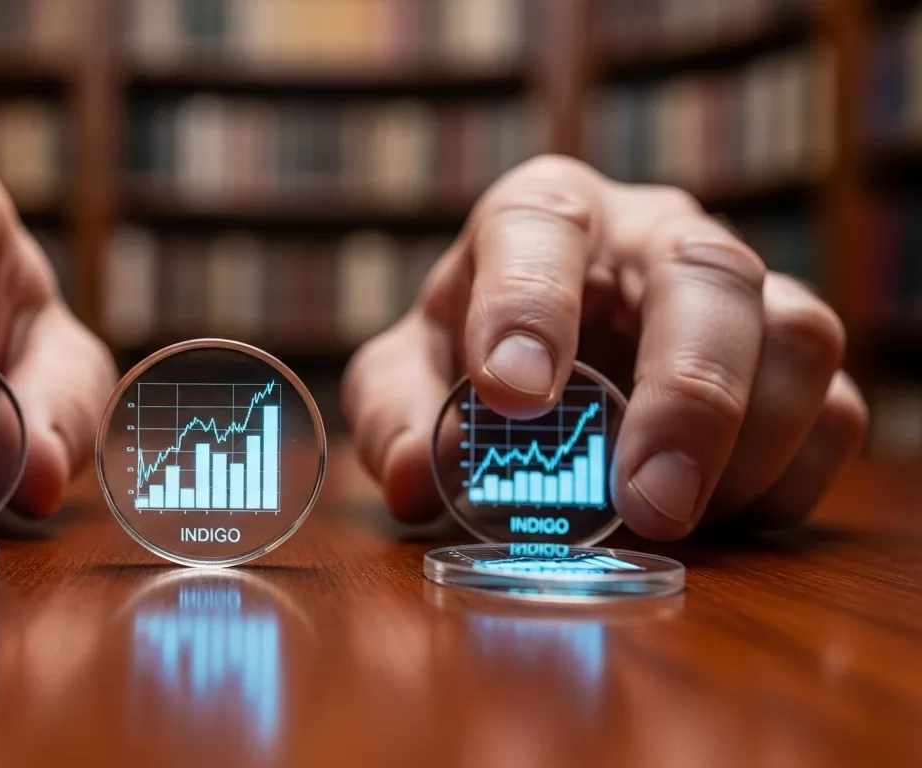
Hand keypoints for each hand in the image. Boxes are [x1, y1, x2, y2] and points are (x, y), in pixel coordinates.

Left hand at [342, 155, 868, 539]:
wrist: (535, 358)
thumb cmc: (470, 353)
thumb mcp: (405, 379)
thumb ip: (396, 418)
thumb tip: (419, 474)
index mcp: (543, 213)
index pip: (541, 224)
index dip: (529, 304)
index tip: (510, 394)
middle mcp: (649, 232)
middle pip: (707, 274)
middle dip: (688, 395)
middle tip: (647, 502)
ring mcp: (734, 287)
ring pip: (797, 332)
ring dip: (751, 442)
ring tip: (674, 517)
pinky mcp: (784, 357)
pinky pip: (835, 406)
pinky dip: (788, 477)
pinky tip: (716, 516)